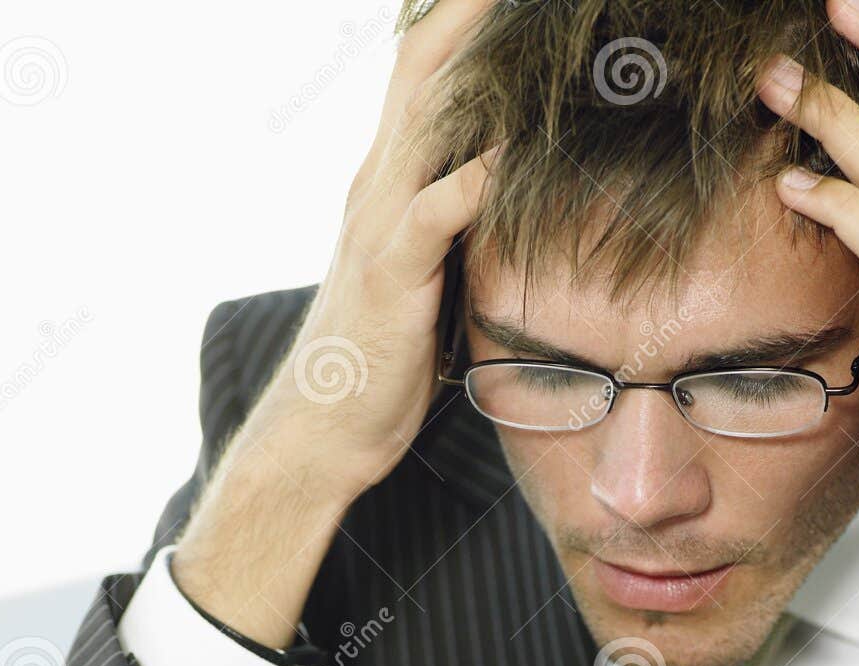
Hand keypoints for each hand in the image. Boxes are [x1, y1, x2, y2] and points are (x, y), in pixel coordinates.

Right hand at [174, 0, 498, 647]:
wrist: (324, 430)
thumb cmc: (382, 359)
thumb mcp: (428, 273)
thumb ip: (459, 221)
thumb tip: (512, 193)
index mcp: (391, 177)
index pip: (427, 70)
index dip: (465, 17)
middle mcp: (380, 181)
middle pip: (424, 62)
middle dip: (468, 8)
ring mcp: (380, 223)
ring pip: (427, 114)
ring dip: (478, 60)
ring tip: (534, 21)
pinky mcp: (390, 272)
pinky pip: (435, 210)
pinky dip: (475, 176)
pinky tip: (515, 149)